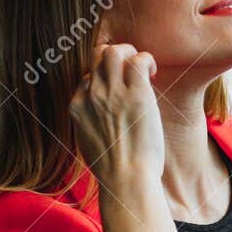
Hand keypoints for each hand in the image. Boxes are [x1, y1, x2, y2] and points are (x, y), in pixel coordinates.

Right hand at [70, 42, 164, 187]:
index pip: (86, 77)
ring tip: (142, 68)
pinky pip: (139, 61)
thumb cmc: (114, 171)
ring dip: (130, 52)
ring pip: (114, 51)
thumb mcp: (90, 145)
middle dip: (114, 55)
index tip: (119, 92)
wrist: (126, 179)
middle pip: (97, 56)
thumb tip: (103, 122)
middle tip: (130, 70)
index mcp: (77, 107)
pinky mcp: (136, 94)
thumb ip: (91, 126)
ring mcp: (112, 93)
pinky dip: (147, 61)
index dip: (104, 80)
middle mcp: (91, 95)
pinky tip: (153, 74)